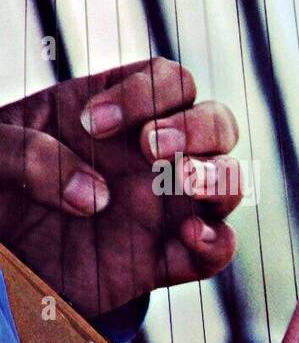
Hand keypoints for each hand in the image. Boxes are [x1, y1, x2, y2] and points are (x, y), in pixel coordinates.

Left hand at [0, 59, 241, 317]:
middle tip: (150, 147)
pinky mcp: (164, 260)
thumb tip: (94, 197)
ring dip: (219, 176)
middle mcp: (150, 158)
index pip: (168, 81)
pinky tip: (191, 237)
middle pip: (216, 123)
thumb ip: (25, 154)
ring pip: (229, 180)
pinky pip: (216, 250)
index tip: (90, 123)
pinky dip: (219, 243)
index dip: (144, 93)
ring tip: (184, 181)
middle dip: (196, 128)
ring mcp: (163, 209)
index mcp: (115, 115)